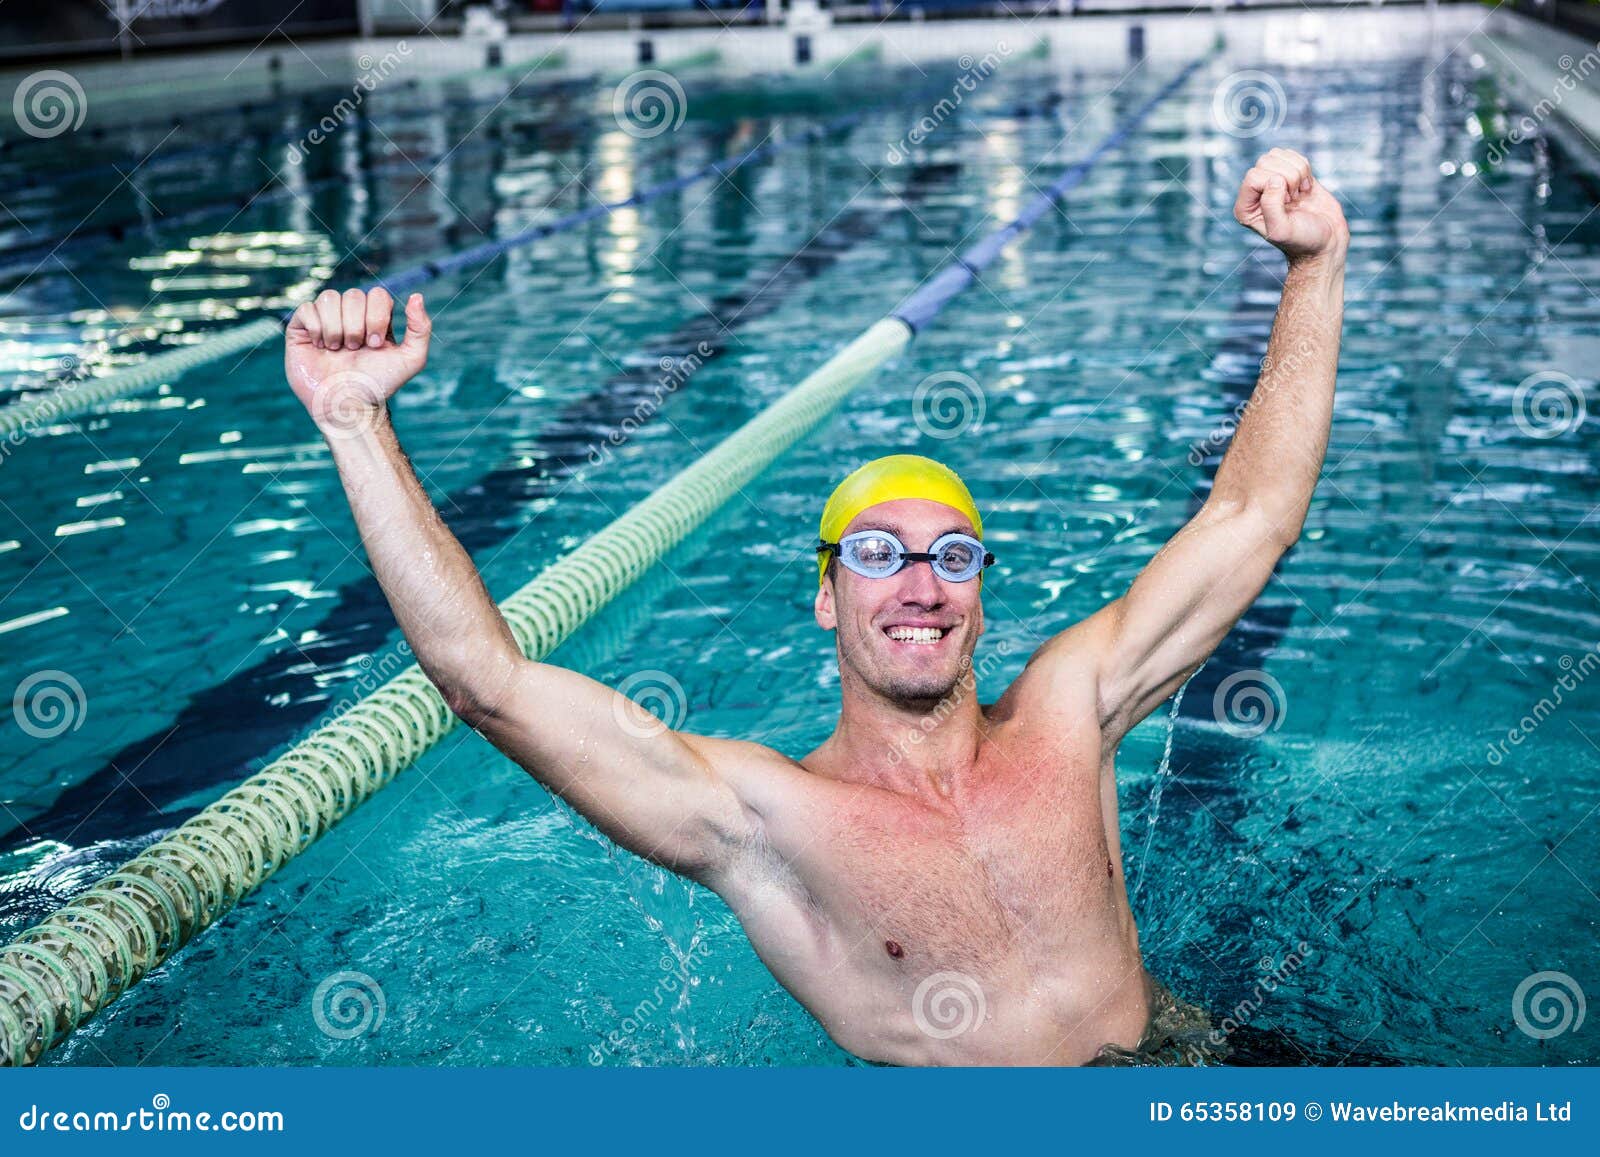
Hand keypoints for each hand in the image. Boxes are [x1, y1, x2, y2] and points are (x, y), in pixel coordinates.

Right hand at [285, 287, 431, 436]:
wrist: (347, 405)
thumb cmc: (378, 384)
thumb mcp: (411, 360)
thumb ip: (421, 328)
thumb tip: (417, 296)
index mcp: (374, 318)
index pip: (377, 294)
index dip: (377, 316)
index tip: (376, 344)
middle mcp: (350, 316)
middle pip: (353, 295)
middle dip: (357, 325)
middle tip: (355, 350)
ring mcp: (325, 321)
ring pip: (329, 298)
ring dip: (337, 327)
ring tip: (337, 349)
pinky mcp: (301, 330)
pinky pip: (306, 308)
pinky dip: (316, 328)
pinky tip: (321, 346)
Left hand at [1233, 148, 1348, 265]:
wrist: (1325, 240)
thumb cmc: (1302, 240)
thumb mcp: (1281, 229)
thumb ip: (1271, 205)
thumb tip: (1274, 179)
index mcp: (1245, 208)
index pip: (1253, 176)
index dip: (1274, 184)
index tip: (1286, 202)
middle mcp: (1255, 193)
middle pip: (1265, 162)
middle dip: (1288, 177)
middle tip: (1294, 200)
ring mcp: (1272, 182)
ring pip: (1278, 155)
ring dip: (1297, 172)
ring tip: (1299, 195)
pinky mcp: (1289, 174)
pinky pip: (1292, 155)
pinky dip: (1304, 168)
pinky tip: (1305, 189)